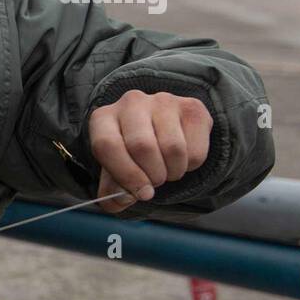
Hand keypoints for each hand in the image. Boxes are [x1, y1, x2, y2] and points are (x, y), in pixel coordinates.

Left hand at [88, 90, 211, 213]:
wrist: (161, 131)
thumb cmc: (130, 156)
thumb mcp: (114, 174)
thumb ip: (113, 193)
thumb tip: (125, 199)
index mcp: (103, 118)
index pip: (107, 145)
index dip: (125, 175)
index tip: (141, 193)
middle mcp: (131, 103)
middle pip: (142, 147)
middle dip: (152, 176)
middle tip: (155, 181)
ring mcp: (163, 101)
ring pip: (173, 149)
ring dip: (173, 172)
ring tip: (167, 169)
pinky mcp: (192, 106)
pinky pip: (195, 149)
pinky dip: (191, 165)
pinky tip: (182, 158)